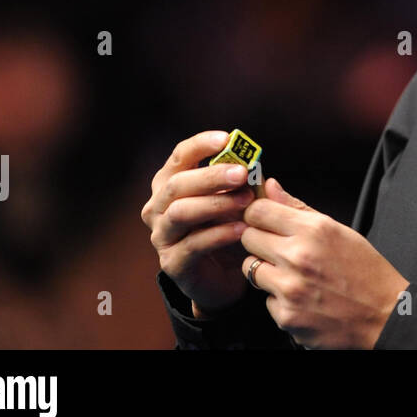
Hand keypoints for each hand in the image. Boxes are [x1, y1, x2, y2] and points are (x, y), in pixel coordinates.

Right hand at [141, 131, 254, 313]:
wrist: (226, 277)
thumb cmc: (229, 228)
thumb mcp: (238, 200)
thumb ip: (243, 184)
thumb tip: (257, 167)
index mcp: (171, 184)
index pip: (180, 157)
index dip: (200, 145)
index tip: (226, 138)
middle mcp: (159, 207)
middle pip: (177, 184)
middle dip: (211, 175)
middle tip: (242, 173)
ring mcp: (162, 236)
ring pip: (180, 213)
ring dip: (216, 203)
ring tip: (246, 201)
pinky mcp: (172, 263)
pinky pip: (193, 245)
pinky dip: (219, 233)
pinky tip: (242, 229)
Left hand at [240, 177, 409, 348]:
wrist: (385, 314)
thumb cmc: (366, 270)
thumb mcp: (338, 230)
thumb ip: (298, 208)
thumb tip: (269, 186)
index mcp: (313, 230)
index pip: (258, 211)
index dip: (257, 213)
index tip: (263, 219)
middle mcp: (298, 257)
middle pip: (248, 238)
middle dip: (260, 241)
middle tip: (280, 249)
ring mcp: (289, 289)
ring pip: (251, 270)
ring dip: (266, 270)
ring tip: (293, 274)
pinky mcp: (286, 317)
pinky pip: (266, 300)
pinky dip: (280, 299)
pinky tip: (303, 298)